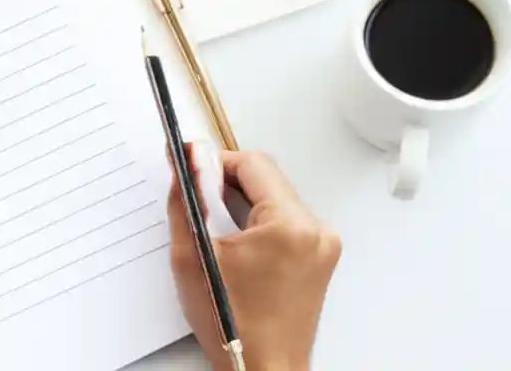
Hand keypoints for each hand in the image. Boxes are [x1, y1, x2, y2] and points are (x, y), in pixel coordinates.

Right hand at [168, 149, 340, 370]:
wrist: (263, 368)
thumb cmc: (231, 323)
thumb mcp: (192, 255)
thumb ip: (186, 199)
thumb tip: (187, 160)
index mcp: (290, 226)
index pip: (252, 163)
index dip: (216, 162)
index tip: (192, 169)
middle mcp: (316, 230)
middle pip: (267, 180)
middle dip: (228, 186)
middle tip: (200, 207)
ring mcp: (323, 245)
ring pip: (277, 200)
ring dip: (245, 206)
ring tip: (218, 235)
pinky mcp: (321, 257)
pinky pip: (288, 222)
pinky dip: (261, 225)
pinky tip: (239, 249)